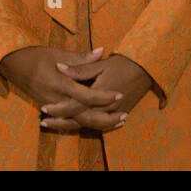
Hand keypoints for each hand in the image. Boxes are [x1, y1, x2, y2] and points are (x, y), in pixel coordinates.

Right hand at [0, 46, 125, 132]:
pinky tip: (98, 121)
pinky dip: (85, 122)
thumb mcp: (58, 53)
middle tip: (124, 115)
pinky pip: (70, 120)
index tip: (120, 94)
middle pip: (84, 116)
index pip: (87, 95)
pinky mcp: (50, 109)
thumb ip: (81, 58)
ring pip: (78, 121)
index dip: (104, 96)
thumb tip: (102, 51)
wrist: (13, 65)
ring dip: (98, 122)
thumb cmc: (36, 56)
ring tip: (116, 121)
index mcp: (60, 84)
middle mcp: (56, 100)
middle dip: (106, 118)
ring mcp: (52, 107)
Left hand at [39, 53, 154, 132]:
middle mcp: (105, 107)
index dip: (59, 108)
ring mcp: (112, 114)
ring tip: (54, 125)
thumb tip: (60, 66)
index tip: (44, 108)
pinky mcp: (117, 115)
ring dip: (71, 126)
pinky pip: (98, 126)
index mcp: (99, 93)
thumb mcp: (101, 64)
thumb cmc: (122, 64)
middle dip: (61, 122)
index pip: (75, 105)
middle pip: (79, 119)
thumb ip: (80, 68)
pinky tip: (74, 125)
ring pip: (88, 125)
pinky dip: (84, 126)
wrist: (146, 69)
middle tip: (44, 121)